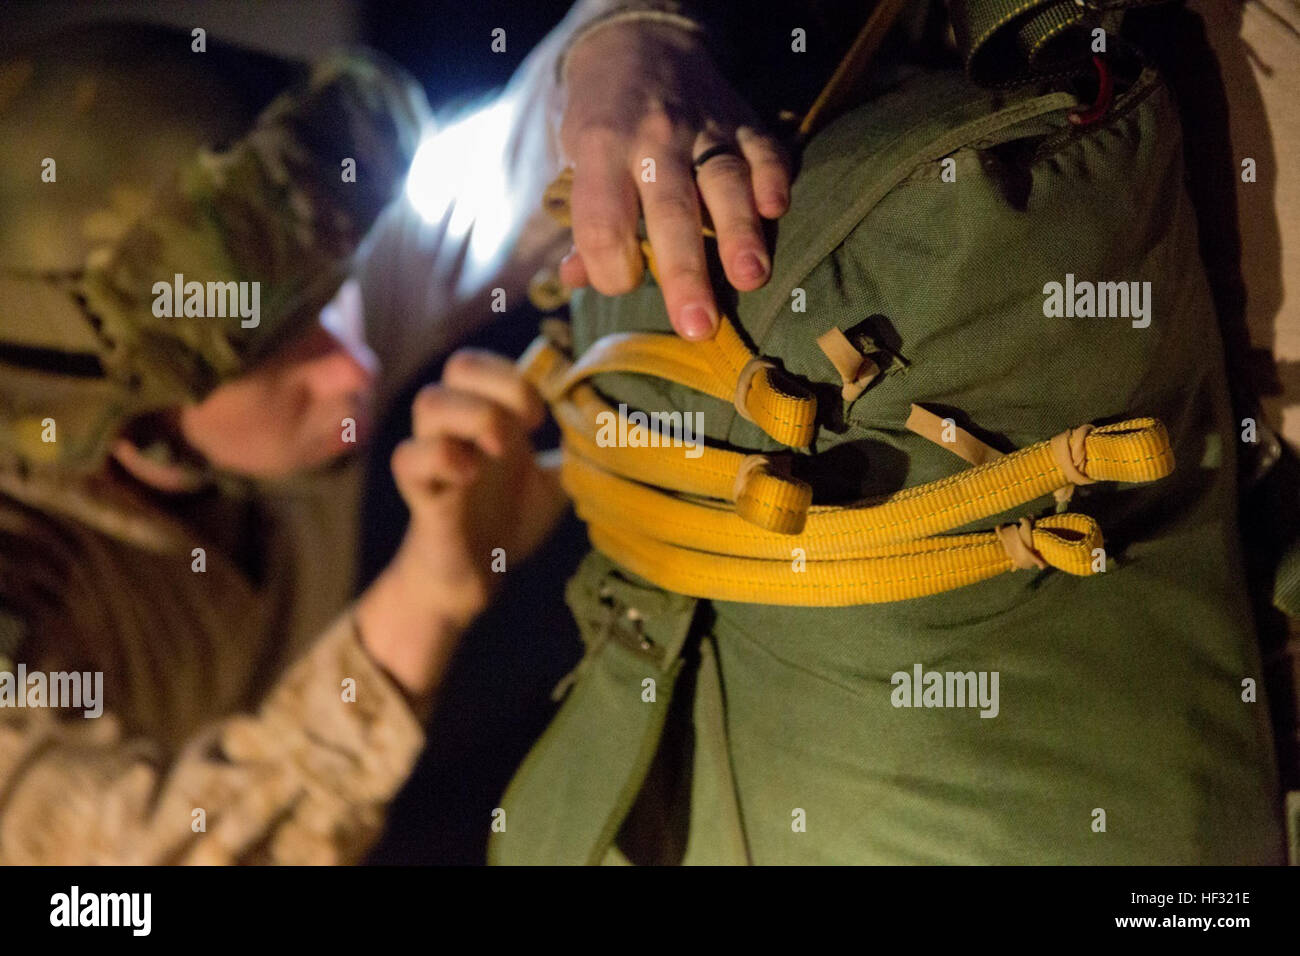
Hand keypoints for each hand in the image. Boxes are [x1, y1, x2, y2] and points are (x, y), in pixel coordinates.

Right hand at [356, 349, 565, 697]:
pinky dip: (440, 457)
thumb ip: (576, 451)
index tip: (547, 413)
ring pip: (429, 400)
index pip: (492, 360)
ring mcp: (435, 453)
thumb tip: (609, 423)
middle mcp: (459, 425)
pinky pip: (407, 458)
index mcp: (489, 413)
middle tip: (531, 423)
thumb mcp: (556, 481)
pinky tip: (470, 476)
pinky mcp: (420, 490)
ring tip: (502, 449)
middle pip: (459, 364)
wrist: (475, 574)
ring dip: (475, 414)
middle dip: (502, 383)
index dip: (519, 372)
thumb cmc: (510, 518)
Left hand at [557, 20, 790, 339]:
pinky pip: (764, 148)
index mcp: (600, 151)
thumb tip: (576, 279)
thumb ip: (584, 224)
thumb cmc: (603, 121)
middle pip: (670, 210)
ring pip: (725, 181)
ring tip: (751, 278)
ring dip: (739, 231)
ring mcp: (703, 127)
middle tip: (696, 326)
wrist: (640, 42)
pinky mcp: (744, 120)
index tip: (622, 285)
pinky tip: (776, 211)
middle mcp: (653, 138)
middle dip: (684, 271)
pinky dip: (773, 178)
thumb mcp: (575, 163)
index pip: (603, 219)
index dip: (610, 264)